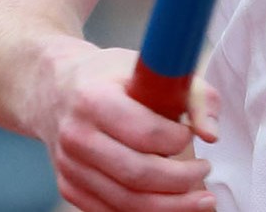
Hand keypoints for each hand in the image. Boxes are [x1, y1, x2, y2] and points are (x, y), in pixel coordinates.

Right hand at [31, 39, 220, 211]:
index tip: (190, 135)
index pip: (145, 132)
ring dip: (170, 206)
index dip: (178, 139)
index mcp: (94, 99)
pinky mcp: (69, 186)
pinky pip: (110, 211)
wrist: (55, 90)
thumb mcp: (151, 67)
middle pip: (137, 174)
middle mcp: (76, 136)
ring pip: (125, 201)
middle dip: (181, 181)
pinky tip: (170, 204)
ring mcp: (69, 166)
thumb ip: (193, 95)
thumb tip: (211, 134)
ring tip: (199, 198)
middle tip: (205, 172)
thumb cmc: (109, 77)